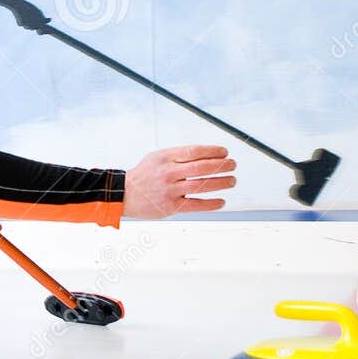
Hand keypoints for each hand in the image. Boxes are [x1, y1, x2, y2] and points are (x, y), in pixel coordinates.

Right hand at [122, 145, 236, 218]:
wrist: (124, 194)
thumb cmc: (144, 174)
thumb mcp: (157, 157)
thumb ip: (178, 155)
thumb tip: (206, 154)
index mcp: (166, 158)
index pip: (194, 151)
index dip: (213, 151)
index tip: (225, 152)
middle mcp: (168, 173)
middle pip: (201, 167)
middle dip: (221, 165)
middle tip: (233, 165)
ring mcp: (170, 190)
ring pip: (201, 185)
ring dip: (221, 183)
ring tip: (232, 180)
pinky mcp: (170, 206)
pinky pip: (195, 205)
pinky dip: (211, 204)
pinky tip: (221, 201)